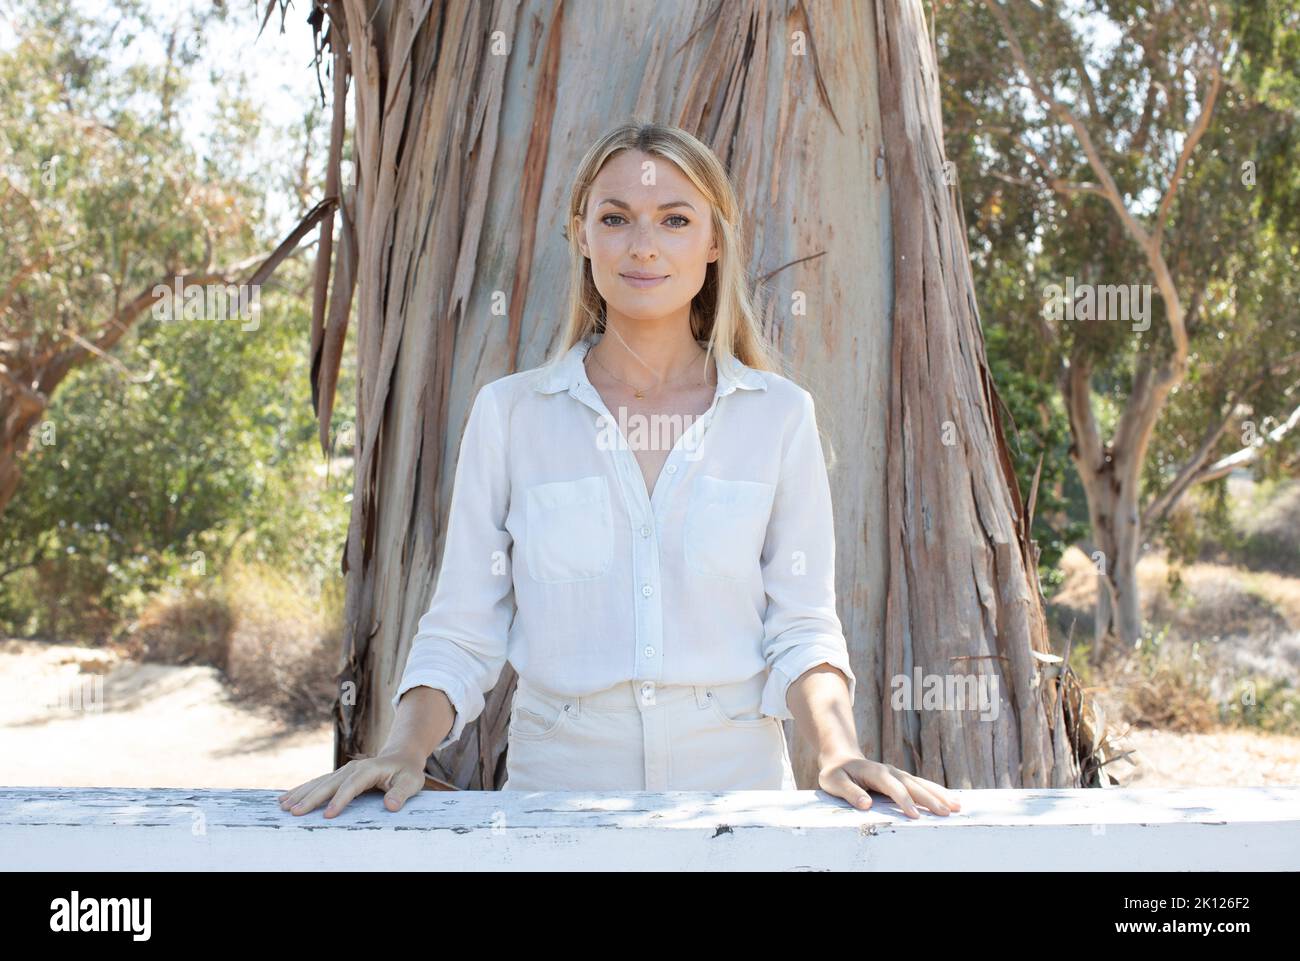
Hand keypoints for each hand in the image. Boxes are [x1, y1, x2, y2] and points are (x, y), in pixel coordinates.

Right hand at [277, 749, 427, 817]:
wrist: (401, 757)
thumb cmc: (407, 772)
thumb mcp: (411, 782)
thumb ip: (401, 793)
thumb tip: (391, 805)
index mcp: (369, 769)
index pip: (352, 786)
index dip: (340, 800)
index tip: (328, 815)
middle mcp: (353, 768)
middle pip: (329, 783)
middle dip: (311, 798)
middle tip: (294, 813)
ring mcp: (344, 770)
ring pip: (319, 782)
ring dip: (301, 793)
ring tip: (283, 805)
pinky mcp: (339, 776)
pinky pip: (318, 783)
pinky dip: (302, 790)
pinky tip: (286, 798)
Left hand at [818, 753, 961, 817]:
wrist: (841, 759)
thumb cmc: (835, 773)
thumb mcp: (834, 781)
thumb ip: (849, 792)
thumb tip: (866, 804)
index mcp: (875, 772)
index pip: (893, 788)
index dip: (904, 801)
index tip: (915, 816)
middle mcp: (890, 771)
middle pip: (913, 786)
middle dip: (930, 799)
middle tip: (946, 812)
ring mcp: (898, 774)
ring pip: (922, 784)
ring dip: (939, 794)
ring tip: (957, 806)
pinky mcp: (901, 779)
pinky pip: (921, 785)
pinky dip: (936, 792)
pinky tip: (950, 799)